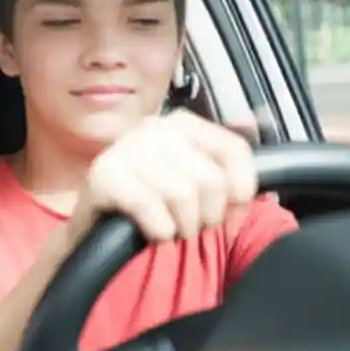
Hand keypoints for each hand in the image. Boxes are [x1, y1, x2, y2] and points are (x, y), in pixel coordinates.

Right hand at [65, 110, 257, 244]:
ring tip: (174, 229)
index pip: (234, 150)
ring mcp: (125, 149)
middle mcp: (154, 127)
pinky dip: (159, 230)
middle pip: (211, 180)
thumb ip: (227, 159)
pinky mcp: (103, 176)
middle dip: (209, 216)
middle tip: (193, 225)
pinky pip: (151, 209)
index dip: (242, 190)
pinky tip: (152, 232)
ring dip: (183, 226)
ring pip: (183, 196)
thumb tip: (252, 118)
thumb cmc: (154, 200)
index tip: (233, 213)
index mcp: (182, 123)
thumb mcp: (194, 177)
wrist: (97, 226)